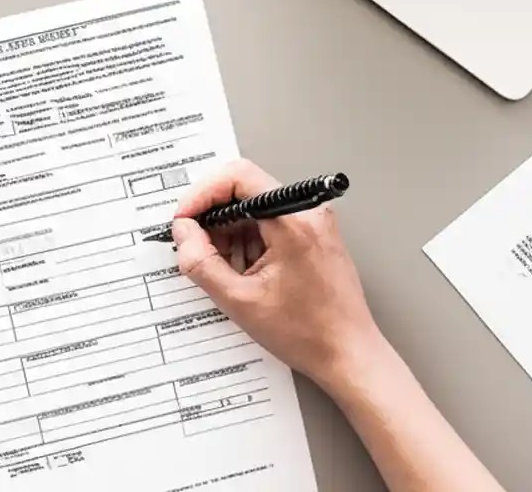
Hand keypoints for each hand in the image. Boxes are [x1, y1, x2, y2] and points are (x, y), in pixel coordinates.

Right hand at [172, 160, 383, 394]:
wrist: (348, 354)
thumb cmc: (309, 333)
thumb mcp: (239, 301)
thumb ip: (201, 262)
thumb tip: (183, 233)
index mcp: (293, 221)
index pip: (237, 177)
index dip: (201, 195)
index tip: (184, 219)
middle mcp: (308, 212)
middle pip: (244, 191)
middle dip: (212, 218)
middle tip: (195, 249)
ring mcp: (312, 222)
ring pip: (253, 208)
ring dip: (229, 233)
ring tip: (225, 271)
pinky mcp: (312, 235)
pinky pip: (269, 224)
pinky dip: (247, 242)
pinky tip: (243, 273)